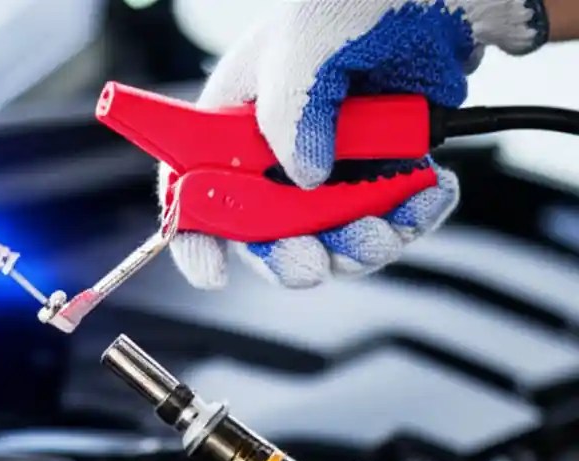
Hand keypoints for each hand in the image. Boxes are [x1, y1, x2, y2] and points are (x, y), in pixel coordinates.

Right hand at [167, 0, 549, 289]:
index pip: (191, 183)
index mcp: (234, 116)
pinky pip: (390, 218)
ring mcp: (333, 164)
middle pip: (262, 230)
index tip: (214, 272)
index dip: (194, 233)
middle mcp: (276, 149)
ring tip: (384, 224)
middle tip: (313, 262)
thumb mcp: (304, 45)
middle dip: (289, 256)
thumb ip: (289, 114)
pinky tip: (431, 192)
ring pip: (329, 237)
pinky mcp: (385, 171)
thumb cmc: (357, 2)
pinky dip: (412, 218)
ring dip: (356, 246)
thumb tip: (305, 179)